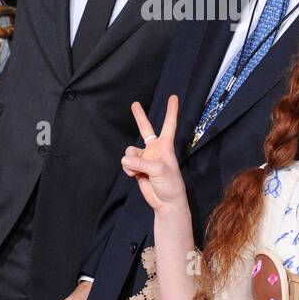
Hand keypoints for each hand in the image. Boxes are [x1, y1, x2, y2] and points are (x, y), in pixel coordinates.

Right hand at [119, 95, 186, 214]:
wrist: (166, 202)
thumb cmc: (171, 184)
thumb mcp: (159, 170)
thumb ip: (141, 162)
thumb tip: (125, 159)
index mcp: (166, 146)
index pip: (169, 124)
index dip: (171, 110)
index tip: (173, 97)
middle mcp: (155, 149)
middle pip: (146, 128)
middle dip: (139, 116)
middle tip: (135, 103)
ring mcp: (145, 158)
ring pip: (130, 151)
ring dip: (131, 160)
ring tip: (138, 171)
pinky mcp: (137, 168)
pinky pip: (127, 163)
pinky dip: (128, 169)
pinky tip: (134, 175)